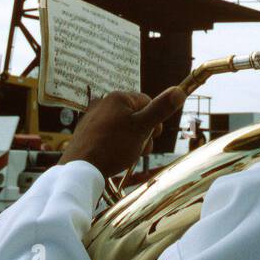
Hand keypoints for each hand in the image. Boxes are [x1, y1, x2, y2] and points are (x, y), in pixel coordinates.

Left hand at [57, 87, 185, 178]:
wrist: (80, 167)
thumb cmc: (112, 146)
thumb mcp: (142, 128)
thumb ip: (160, 109)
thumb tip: (179, 91)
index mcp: (118, 97)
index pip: (147, 102)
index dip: (154, 120)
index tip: (155, 135)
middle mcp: (104, 103)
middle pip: (135, 115)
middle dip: (143, 133)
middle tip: (141, 149)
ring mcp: (94, 117)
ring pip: (123, 127)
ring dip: (132, 141)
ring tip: (127, 155)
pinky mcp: (87, 132)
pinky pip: (109, 135)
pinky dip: (116, 145)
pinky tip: (114, 157)